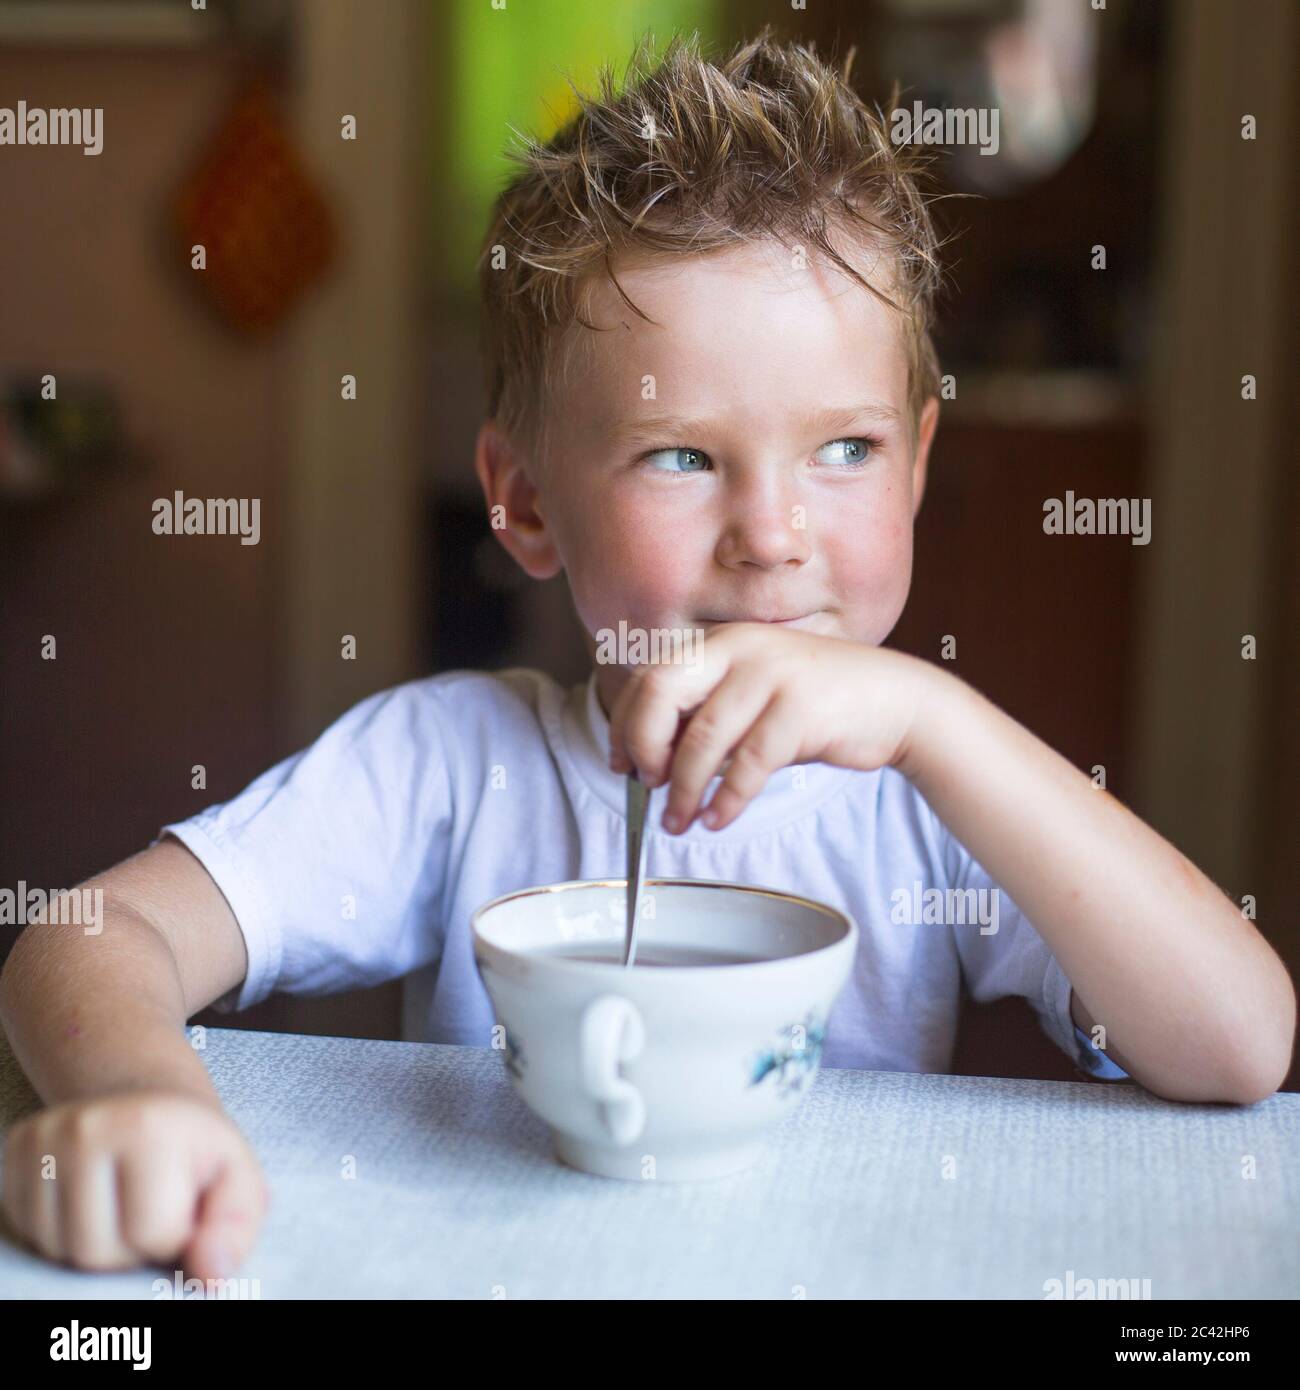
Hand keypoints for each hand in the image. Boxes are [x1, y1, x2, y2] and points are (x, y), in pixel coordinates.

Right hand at [1, 1089, 267, 1279]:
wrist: (150, 1107)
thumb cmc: (196, 1154)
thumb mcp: (236, 1180)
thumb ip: (233, 1230)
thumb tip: (211, 1278)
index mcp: (149, 1125)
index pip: (151, 1231)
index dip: (174, 1236)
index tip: (184, 1204)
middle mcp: (87, 1126)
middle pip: (96, 1251)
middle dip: (132, 1247)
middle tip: (151, 1206)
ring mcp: (43, 1140)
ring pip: (58, 1251)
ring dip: (97, 1246)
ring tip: (123, 1205)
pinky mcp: (16, 1154)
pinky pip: (31, 1236)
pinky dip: (64, 1235)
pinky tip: (92, 1202)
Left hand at [607, 623, 937, 832]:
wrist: (898, 700)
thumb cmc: (819, 703)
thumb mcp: (755, 694)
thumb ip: (708, 713)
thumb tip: (654, 758)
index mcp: (723, 641)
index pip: (650, 676)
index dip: (626, 724)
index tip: (621, 762)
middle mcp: (741, 648)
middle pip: (661, 693)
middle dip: (644, 745)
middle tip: (647, 784)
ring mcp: (772, 674)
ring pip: (702, 737)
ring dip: (683, 789)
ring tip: (679, 821)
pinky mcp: (801, 710)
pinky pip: (748, 764)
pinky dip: (727, 800)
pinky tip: (718, 819)